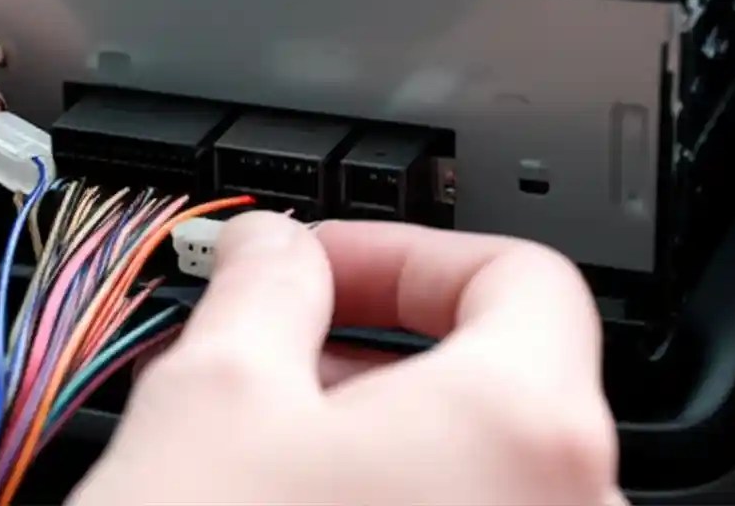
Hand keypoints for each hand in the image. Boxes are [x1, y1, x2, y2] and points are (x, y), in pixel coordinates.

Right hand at [72, 213, 624, 504]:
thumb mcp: (211, 394)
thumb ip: (262, 286)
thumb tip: (277, 254)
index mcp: (523, 431)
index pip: (516, 279)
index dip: (402, 254)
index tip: (316, 265)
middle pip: (481, 379)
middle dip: (351, 346)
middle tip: (250, 348)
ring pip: (447, 469)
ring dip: (342, 430)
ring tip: (232, 438)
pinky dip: (356, 503)